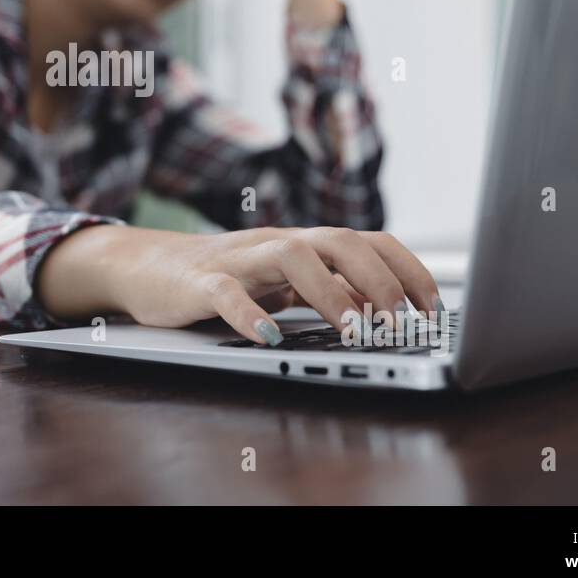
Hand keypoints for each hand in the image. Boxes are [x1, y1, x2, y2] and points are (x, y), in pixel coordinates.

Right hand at [38, 224, 443, 345]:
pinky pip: (226, 292)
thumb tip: (384, 313)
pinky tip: (269, 337)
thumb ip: (327, 291)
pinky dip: (249, 313)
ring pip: (290, 256)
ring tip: (353, 331)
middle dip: (377, 280)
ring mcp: (237, 259)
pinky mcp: (199, 283)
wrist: (146, 266)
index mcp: (302, 244)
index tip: (431, 307)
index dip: (405, 269)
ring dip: (329, 293)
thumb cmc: (222, 277)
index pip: (366, 241)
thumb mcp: (282, 284)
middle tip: (399, 324)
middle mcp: (276, 244)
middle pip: (337, 240)